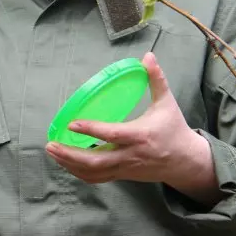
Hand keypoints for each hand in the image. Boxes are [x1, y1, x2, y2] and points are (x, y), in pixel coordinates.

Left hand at [45, 52, 220, 202]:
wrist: (185, 161)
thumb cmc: (174, 129)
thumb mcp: (167, 103)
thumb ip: (156, 79)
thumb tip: (147, 56)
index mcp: (140, 135)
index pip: (112, 134)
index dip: (91, 130)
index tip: (72, 123)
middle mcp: (130, 154)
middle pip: (96, 160)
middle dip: (70, 154)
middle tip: (51, 144)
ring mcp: (125, 168)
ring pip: (94, 172)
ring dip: (70, 164)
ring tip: (52, 151)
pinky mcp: (123, 175)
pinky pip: (97, 178)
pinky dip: (79, 173)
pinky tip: (66, 163)